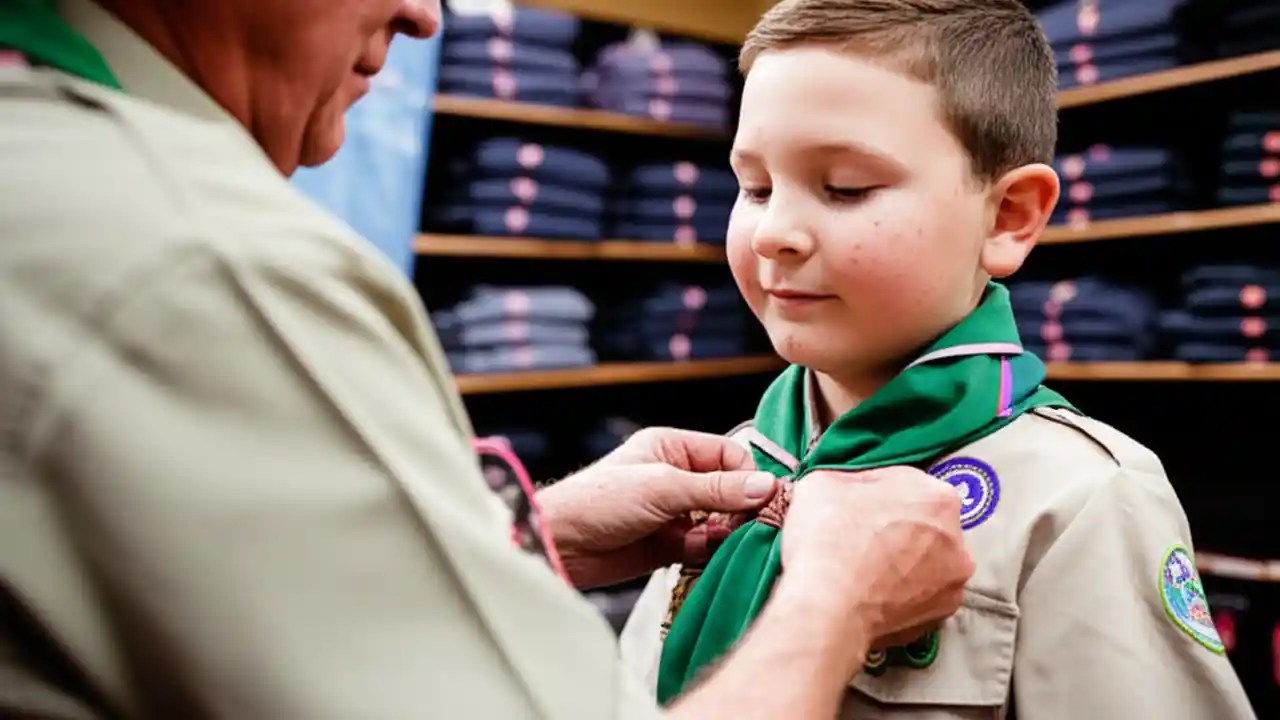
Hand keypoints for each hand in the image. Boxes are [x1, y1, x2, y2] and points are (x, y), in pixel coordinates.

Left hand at [536, 427, 777, 588]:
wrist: (560, 545)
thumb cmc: (599, 501)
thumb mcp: (663, 487)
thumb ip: (717, 489)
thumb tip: (767, 486)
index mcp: (672, 448)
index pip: (729, 454)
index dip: (749, 474)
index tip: (768, 496)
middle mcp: (675, 477)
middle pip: (728, 489)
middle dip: (742, 506)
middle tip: (758, 524)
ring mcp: (673, 512)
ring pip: (719, 520)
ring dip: (728, 532)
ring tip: (729, 540)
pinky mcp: (668, 545)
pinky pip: (703, 546)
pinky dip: (710, 551)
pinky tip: (708, 554)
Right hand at [776, 466, 972, 673]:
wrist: (827, 607)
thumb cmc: (827, 537)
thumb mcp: (823, 482)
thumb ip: (849, 480)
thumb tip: (849, 490)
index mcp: (935, 494)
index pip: (905, 485)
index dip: (874, 493)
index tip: (852, 507)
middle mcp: (957, 536)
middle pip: (923, 522)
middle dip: (898, 527)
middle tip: (860, 539)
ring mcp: (954, 579)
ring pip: (927, 561)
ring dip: (904, 561)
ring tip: (866, 572)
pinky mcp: (942, 614)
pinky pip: (921, 595)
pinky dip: (903, 593)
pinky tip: (875, 595)